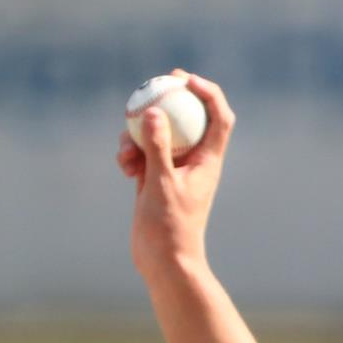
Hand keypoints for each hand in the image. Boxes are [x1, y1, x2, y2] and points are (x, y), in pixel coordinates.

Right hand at [120, 71, 235, 278]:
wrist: (164, 262)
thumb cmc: (170, 227)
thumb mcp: (162, 184)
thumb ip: (158, 147)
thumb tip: (153, 111)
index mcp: (208, 160)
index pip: (219, 117)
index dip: (208, 93)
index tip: (186, 80)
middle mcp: (194, 161)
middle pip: (189, 118)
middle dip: (174, 98)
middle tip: (160, 80)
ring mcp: (173, 169)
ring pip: (159, 135)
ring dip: (139, 135)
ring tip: (126, 152)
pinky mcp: (154, 179)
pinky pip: (142, 154)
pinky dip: (131, 154)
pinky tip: (123, 167)